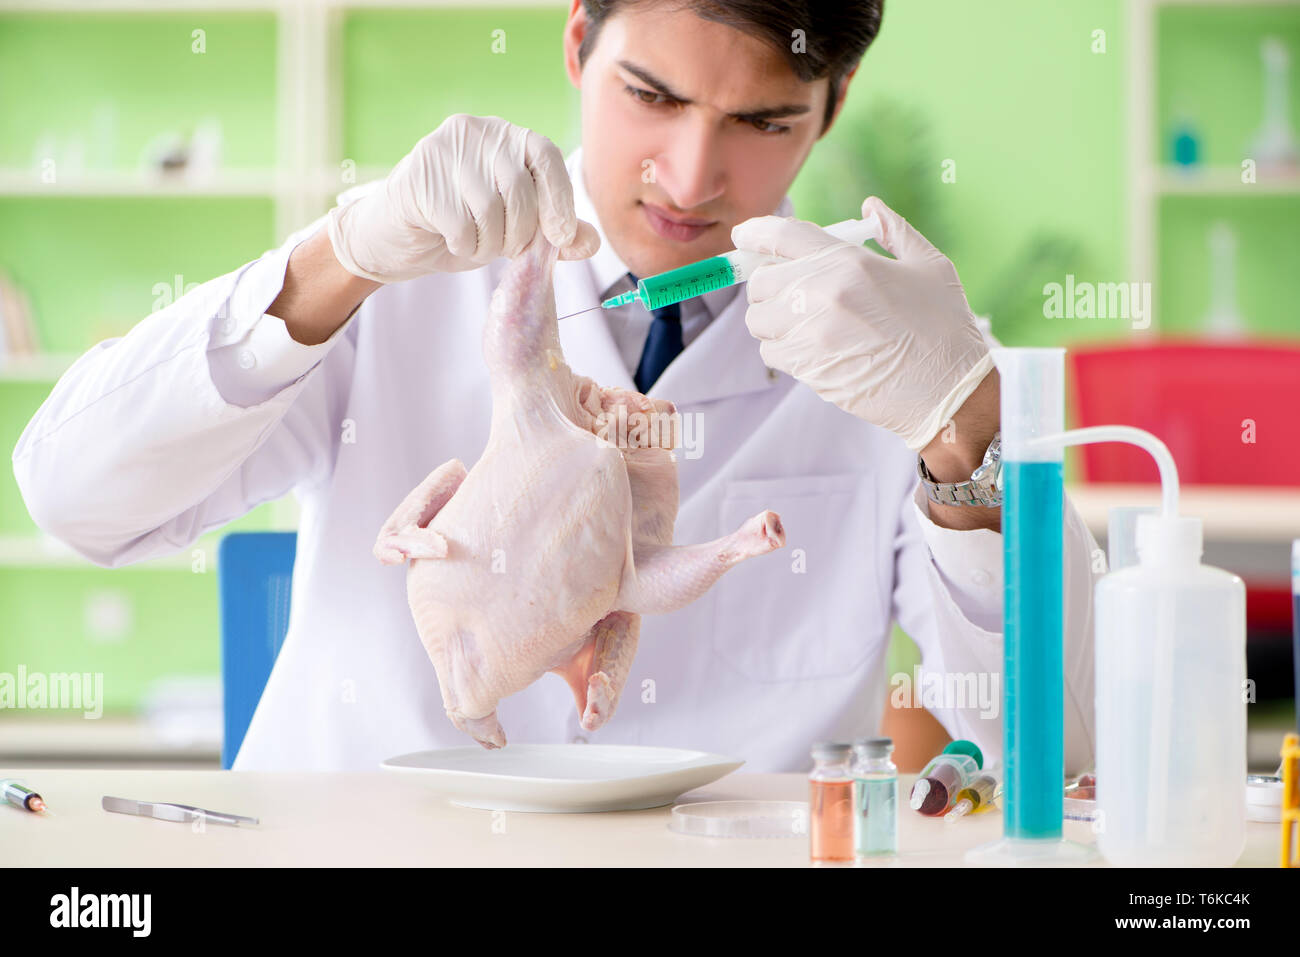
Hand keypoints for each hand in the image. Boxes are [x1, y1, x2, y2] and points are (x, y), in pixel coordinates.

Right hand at [327, 114, 599, 282]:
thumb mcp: (516, 231)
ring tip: (478, 244)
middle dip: (520, 233)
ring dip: (490, 244)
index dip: (559, 198)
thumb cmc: (465, 227)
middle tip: (506, 248)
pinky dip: (464, 246)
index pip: (545, 155)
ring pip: (489, 209)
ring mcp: (443, 148)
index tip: (561, 236)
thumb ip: (554, 234)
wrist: (399, 237)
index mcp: (507, 137)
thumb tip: (590, 241)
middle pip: (518, 189)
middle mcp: (477, 131)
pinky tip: (453, 240)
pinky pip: (460, 224)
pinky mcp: (418, 175)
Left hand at [732, 196, 992, 450]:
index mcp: (849, 261)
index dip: (755, 233)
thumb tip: (870, 206)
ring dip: (772, 319)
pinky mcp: (809, 368)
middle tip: (789, 291)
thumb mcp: (929, 265)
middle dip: (769, 284)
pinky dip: (780, 349)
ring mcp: (812, 334)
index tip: (743, 237)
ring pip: (759, 319)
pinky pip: (770, 352)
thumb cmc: (945, 327)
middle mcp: (823, 293)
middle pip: (762, 281)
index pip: (782, 236)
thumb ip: (894, 231)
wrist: (950, 391)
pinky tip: (808, 348)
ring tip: (801, 322)